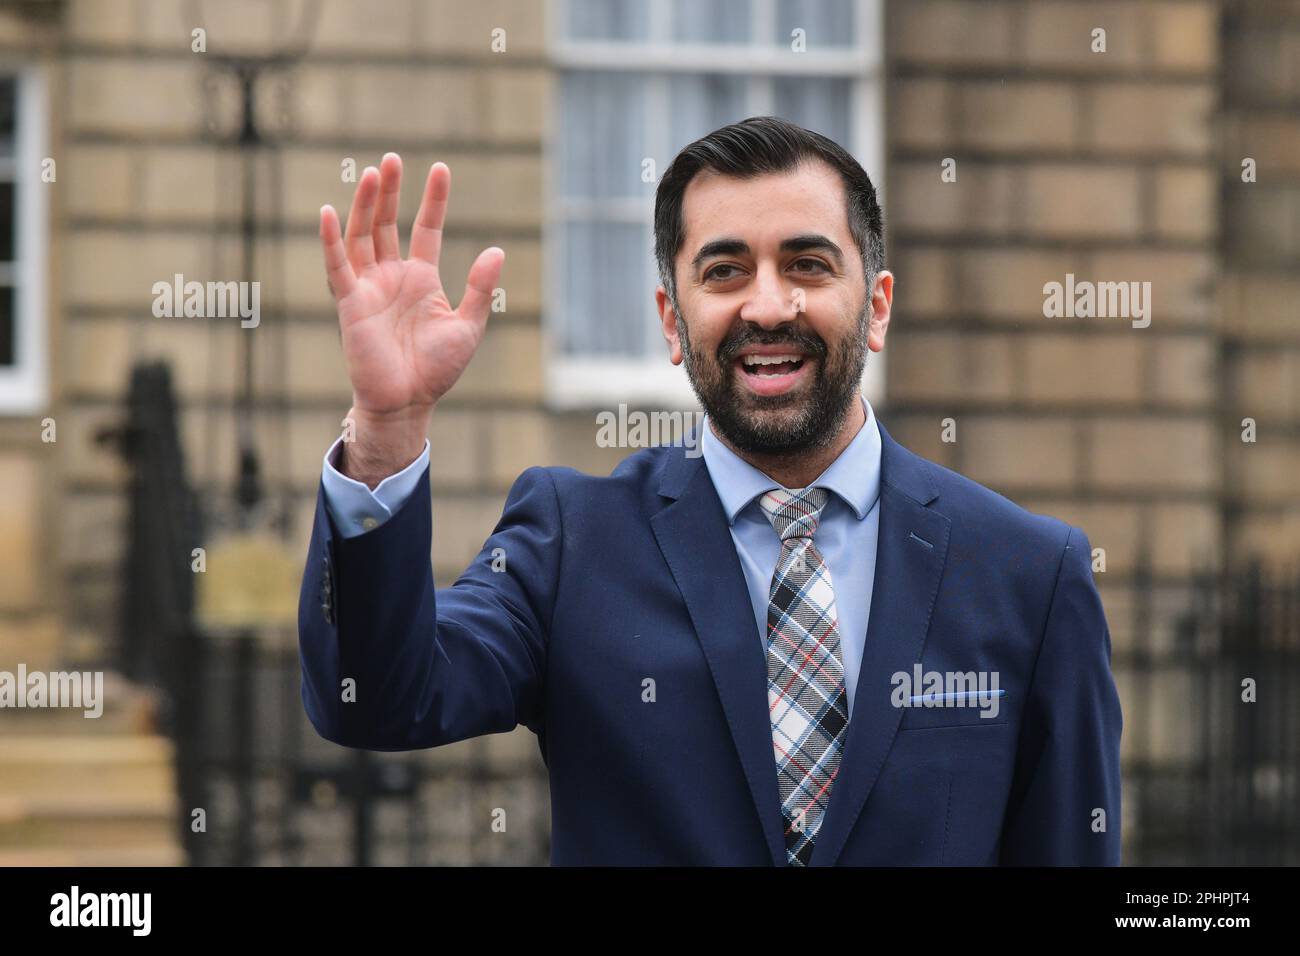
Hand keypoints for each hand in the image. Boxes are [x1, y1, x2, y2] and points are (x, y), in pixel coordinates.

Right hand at [320, 154, 502, 481]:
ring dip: (364, 205)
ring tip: (372, 173)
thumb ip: (479, 288)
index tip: (441, 168)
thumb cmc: (437, 370)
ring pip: (362, 236)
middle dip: (389, 192)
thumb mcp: (467, 325)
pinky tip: (329, 212)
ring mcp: (369, 287)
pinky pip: (337, 266)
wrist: (408, 401)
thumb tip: (497, 250)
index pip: (426, 228)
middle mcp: (392, 277)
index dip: (433, 200)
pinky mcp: (350, 303)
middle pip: (386, 223)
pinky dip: (331, 240)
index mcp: (421, 279)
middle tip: (391, 158)